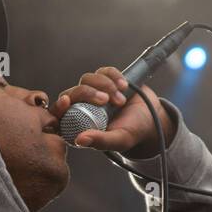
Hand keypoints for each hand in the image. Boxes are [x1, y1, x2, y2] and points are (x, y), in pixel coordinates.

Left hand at [51, 65, 174, 156]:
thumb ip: (100, 141)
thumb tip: (79, 140)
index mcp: (80, 124)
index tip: (66, 101)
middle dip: (87, 93)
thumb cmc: (132, 133)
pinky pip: (104, 71)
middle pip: (72, 92)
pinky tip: (124, 86)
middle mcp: (83, 107)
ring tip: (121, 100)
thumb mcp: (118, 140)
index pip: (59, 114)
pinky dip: (113, 76)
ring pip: (87, 78)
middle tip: (106, 101)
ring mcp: (94, 91)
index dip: (59, 106)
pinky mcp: (106, 79)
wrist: (151, 119)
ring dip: (105, 86)